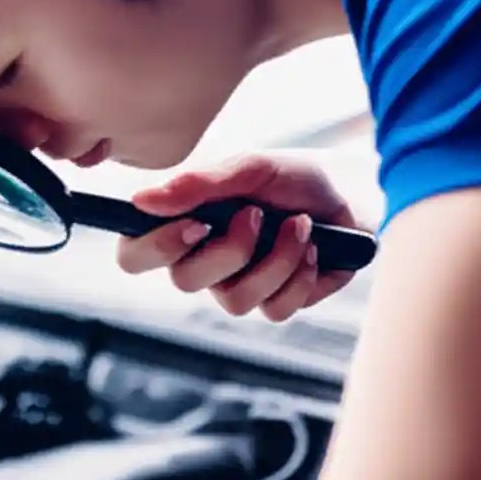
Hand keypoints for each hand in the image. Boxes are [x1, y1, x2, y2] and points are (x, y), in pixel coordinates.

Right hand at [116, 155, 361, 321]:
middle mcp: (202, 264)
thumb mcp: (247, 169)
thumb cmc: (287, 179)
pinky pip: (276, 310)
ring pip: (236, 302)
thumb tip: (141, 200)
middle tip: (256, 215)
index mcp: (182, 228)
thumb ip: (197, 185)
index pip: (134, 256)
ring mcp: (237, 288)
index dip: (157, 248)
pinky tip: (314, 249)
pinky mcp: (275, 304)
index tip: (197, 223)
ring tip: (299, 226)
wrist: (346, 195)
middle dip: (230, 248)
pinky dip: (302, 274)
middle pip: (185, 282)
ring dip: (277, 259)